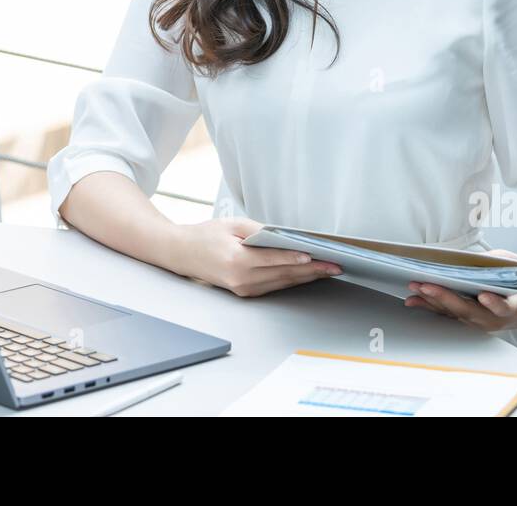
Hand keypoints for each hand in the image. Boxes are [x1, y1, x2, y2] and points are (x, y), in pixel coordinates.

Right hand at [171, 216, 342, 296]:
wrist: (182, 253)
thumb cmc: (206, 236)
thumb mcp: (232, 224)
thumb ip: (260, 231)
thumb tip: (286, 235)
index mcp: (236, 261)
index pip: (273, 260)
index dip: (297, 258)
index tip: (316, 256)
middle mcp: (241, 279)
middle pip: (283, 275)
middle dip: (312, 270)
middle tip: (334, 265)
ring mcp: (243, 289)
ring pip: (282, 283)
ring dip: (307, 277)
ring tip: (328, 269)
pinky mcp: (245, 292)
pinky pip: (274, 286)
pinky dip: (293, 279)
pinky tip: (308, 274)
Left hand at [404, 250, 516, 332]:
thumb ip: (501, 262)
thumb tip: (476, 258)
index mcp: (514, 307)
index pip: (504, 308)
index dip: (494, 304)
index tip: (484, 296)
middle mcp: (494, 320)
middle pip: (469, 310)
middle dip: (446, 298)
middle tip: (428, 286)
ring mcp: (479, 322)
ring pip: (453, 313)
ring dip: (432, 301)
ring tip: (415, 287)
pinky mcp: (466, 320)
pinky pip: (446, 314)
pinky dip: (428, 306)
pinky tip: (413, 299)